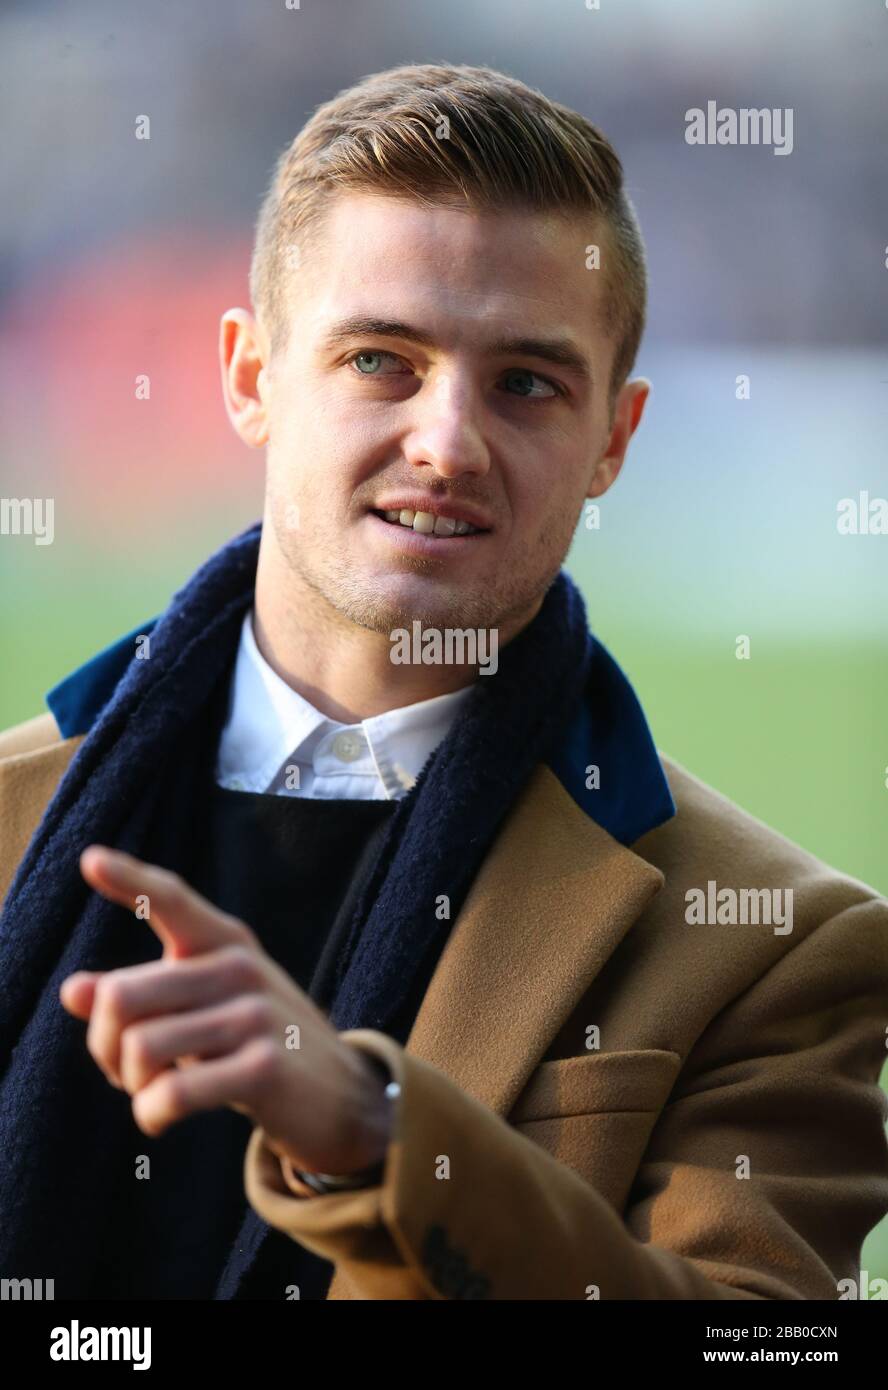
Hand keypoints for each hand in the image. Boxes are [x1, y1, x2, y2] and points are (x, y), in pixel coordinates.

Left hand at [60, 846, 393, 1175]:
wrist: (341, 1097)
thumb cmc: (254, 1046)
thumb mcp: (201, 1009)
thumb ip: (140, 996)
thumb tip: (73, 990)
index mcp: (224, 941)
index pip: (171, 899)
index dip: (129, 879)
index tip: (88, 859)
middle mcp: (240, 966)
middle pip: (121, 996)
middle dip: (104, 1046)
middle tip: (125, 1073)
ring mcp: (256, 1014)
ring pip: (140, 1048)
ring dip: (132, 1087)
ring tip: (153, 1094)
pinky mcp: (265, 1067)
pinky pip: (172, 1094)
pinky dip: (151, 1114)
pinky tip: (160, 1118)